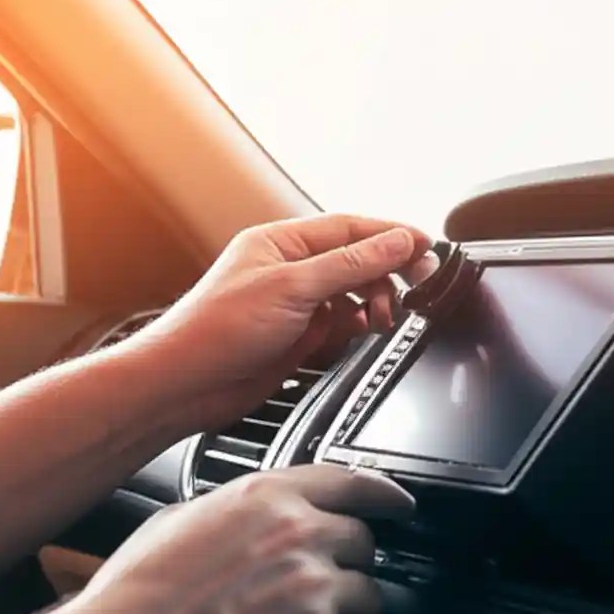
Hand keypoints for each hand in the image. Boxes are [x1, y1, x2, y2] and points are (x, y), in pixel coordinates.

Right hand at [56, 465, 414, 613]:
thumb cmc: (137, 597)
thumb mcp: (179, 522)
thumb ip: (234, 509)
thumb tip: (257, 514)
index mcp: (266, 498)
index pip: (351, 482)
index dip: (383, 493)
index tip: (399, 504)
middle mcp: (299, 536)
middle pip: (362, 542)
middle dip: (343, 562)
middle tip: (308, 584)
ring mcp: (314, 591)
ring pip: (366, 595)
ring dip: (342, 609)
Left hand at [120, 214, 430, 439]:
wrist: (186, 385)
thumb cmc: (217, 329)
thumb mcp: (293, 287)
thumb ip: (351, 264)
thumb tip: (397, 241)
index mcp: (280, 242)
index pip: (349, 228)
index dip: (391, 234)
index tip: (428, 247)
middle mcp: (288, 269)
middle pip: (355, 260)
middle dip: (387, 272)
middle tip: (418, 287)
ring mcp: (293, 305)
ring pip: (351, 294)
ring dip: (374, 303)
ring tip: (383, 318)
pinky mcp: (296, 338)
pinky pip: (340, 325)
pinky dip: (356, 327)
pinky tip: (361, 332)